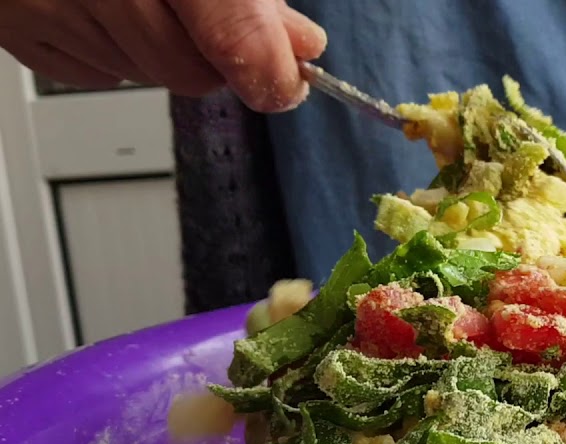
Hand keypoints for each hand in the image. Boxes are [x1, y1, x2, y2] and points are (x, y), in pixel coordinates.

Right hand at [0, 0, 326, 111]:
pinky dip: (112, 49)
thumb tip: (300, 45)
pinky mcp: (15, 26)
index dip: (269, 66)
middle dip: (212, 54)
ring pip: (143, 75)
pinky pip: (94, 72)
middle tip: (209, 15)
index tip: (287, 77)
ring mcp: (47, 3)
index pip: (231, 33)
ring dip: (160, 48)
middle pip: (189, 72)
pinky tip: (105, 3)